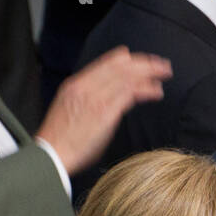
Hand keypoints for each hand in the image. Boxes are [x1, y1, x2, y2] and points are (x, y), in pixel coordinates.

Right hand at [35, 46, 171, 175]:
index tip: (139, 60)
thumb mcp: (70, 112)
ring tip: (165, 74)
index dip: (125, 59)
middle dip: (143, 62)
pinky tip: (157, 91)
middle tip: (161, 63)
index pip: (105, 63)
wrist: (50, 156)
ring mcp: (95, 98)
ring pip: (127, 76)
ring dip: (150, 73)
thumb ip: (88, 102)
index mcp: (76, 85)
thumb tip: (107, 104)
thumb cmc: (60, 142)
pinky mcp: (104, 112)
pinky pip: (130, 93)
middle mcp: (85, 86)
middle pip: (120, 66)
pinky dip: (146, 89)